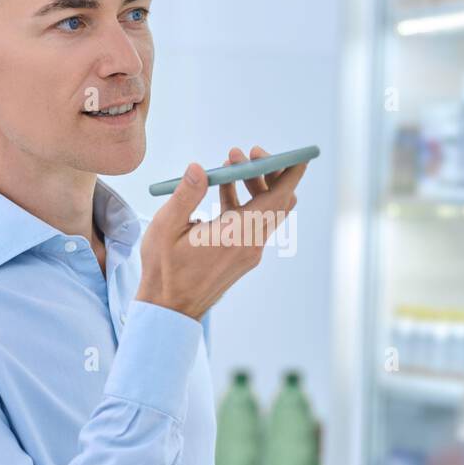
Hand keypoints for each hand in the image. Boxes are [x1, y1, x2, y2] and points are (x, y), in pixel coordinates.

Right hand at [136, 146, 307, 319]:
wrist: (170, 310)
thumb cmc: (164, 272)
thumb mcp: (166, 228)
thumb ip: (186, 195)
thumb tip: (199, 167)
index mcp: (236, 235)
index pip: (277, 199)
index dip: (290, 174)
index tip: (299, 155)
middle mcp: (250, 245)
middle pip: (278, 202)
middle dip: (270, 172)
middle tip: (248, 153)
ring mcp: (249, 253)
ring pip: (266, 212)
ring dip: (255, 186)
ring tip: (229, 164)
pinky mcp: (242, 257)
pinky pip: (253, 223)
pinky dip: (246, 202)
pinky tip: (223, 188)